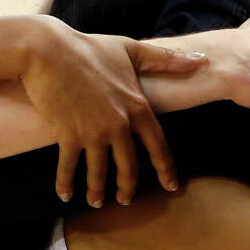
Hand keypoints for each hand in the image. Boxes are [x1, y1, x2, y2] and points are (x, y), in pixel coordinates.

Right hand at [21, 17, 206, 207]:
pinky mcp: (67, 135)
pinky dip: (65, 184)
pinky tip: (65, 195)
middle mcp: (119, 125)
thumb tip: (201, 59)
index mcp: (138, 107)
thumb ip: (166, 59)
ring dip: (97, 192)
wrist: (48, 50)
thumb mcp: (131, 49)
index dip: (165, 169)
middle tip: (125, 200)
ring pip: (99, 173)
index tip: (170, 186)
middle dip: (128, 188)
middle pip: (129, 167)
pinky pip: (68, 168)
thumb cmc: (90, 47)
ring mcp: (93, 132)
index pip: (158, 145)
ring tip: (96, 202)